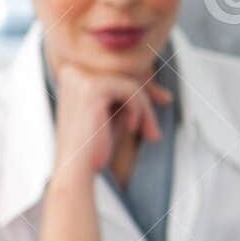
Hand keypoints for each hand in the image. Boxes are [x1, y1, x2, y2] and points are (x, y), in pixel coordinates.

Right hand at [51, 63, 171, 177]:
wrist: (76, 169)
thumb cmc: (96, 147)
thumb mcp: (118, 116)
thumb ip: (133, 98)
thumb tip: (167, 94)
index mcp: (73, 73)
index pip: (117, 74)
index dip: (140, 94)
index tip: (159, 110)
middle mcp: (72, 70)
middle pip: (125, 76)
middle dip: (145, 103)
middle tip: (155, 134)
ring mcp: (79, 77)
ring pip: (131, 83)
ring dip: (145, 110)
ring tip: (147, 133)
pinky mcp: (91, 87)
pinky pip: (131, 90)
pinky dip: (139, 110)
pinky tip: (131, 128)